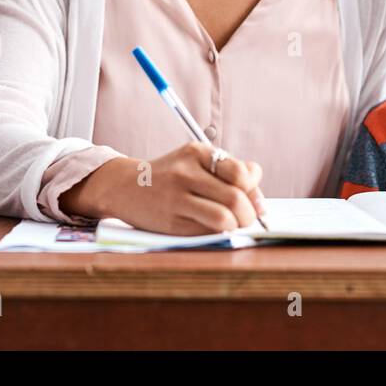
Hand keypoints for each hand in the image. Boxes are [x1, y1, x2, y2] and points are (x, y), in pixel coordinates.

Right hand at [63, 141, 264, 234]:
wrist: (125, 186)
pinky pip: (207, 231)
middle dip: (250, 214)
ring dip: (238, 226)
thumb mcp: (196, 162)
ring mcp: (176, 198)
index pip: (240, 173)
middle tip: (249, 220)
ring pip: (224, 218)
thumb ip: (230, 172)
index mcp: (196, 152)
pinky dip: (219, 233)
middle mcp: (186, 172)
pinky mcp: (171, 221)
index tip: (256, 202)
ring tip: (235, 226)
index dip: (255, 191)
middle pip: (235, 198)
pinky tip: (216, 230)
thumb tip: (260, 199)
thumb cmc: (171, 176)